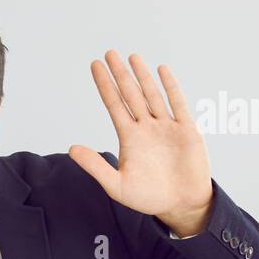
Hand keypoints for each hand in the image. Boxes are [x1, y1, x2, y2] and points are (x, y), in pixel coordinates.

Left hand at [70, 51, 213, 237]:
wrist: (180, 205)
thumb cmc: (148, 197)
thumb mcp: (116, 185)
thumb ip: (95, 165)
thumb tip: (71, 148)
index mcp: (129, 138)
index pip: (114, 105)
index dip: (105, 86)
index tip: (95, 66)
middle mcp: (146, 128)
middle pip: (130, 95)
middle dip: (120, 74)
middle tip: (109, 53)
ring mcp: (166, 127)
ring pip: (152, 95)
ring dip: (142, 76)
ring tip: (131, 56)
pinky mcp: (187, 130)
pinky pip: (178, 104)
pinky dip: (170, 87)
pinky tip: (161, 70)